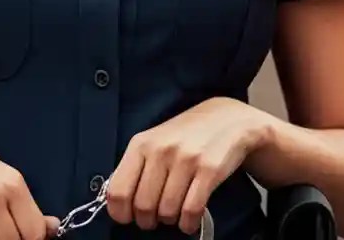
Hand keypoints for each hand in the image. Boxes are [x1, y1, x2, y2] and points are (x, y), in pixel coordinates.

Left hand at [105, 98, 271, 235]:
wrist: (227, 119)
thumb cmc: (185, 135)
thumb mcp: (154, 142)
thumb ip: (135, 168)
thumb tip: (116, 201)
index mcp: (141, 144)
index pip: (117, 191)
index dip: (121, 213)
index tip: (128, 218)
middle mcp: (161, 150)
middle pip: (143, 206)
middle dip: (147, 221)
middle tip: (154, 219)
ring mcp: (186, 159)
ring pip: (167, 211)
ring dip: (169, 221)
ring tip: (174, 215)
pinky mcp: (209, 170)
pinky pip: (191, 211)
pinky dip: (188, 224)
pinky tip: (189, 221)